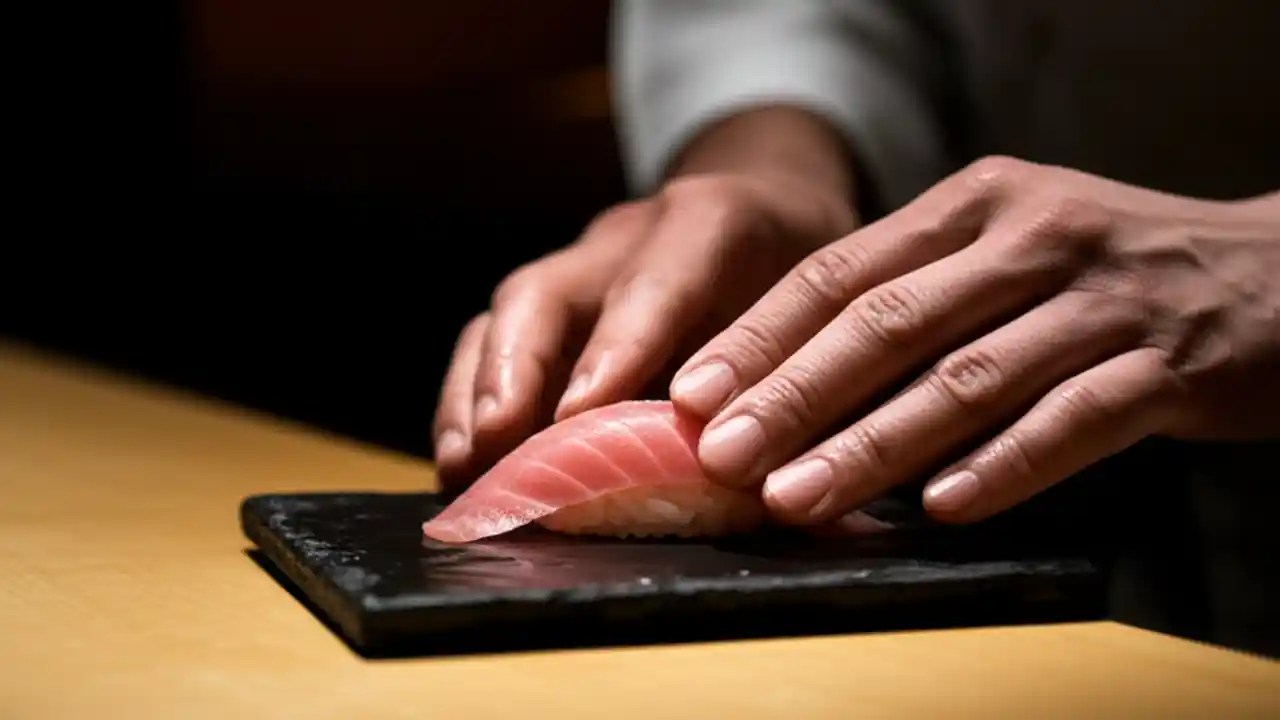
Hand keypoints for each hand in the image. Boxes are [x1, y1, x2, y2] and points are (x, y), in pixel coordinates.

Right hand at [432, 170, 855, 488]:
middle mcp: (632, 236)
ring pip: (509, 314)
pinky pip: (495, 340)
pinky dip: (474, 401)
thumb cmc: (808, 281)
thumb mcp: (825, 313)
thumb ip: (790, 379)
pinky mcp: (559, 299)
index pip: (662, 279)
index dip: (621, 344)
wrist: (776, 210)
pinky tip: (466, 461)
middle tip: (498, 443)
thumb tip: (755, 480)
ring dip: (478, 394)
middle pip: (552, 291)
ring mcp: (586, 265)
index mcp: (718, 224)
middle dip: (516, 371)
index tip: (580, 416)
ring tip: (464, 466)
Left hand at [670, 156, 1279, 527]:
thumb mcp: (1008, 249)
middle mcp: (1033, 238)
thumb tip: (788, 378)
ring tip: (799, 496)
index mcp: (975, 205)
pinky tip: (941, 508)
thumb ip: (916, 296)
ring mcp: (1104, 300)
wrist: (1276, 271)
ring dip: (874, 444)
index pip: (842, 271)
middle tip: (720, 454)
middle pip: (889, 323)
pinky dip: (1004, 467)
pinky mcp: (1171, 365)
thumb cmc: (1109, 273)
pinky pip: (1073, 421)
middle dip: (794, 395)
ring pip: (967, 379)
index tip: (691, 394)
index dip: (762, 336)